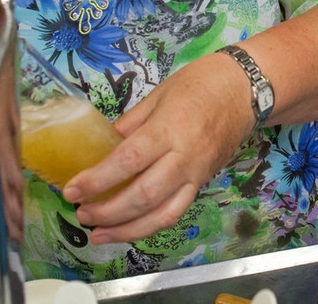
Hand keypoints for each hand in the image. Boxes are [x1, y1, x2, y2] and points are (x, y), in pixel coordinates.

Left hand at [62, 52, 253, 243]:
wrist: (245, 90)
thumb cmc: (200, 84)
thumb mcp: (157, 95)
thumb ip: (129, 125)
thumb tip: (99, 148)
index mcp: (169, 128)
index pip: (128, 161)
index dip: (97, 180)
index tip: (72, 190)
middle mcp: (184, 157)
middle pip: (143, 195)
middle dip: (107, 212)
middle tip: (81, 214)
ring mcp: (197, 174)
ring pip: (161, 214)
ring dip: (126, 230)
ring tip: (98, 234)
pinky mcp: (203, 183)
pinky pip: (176, 212)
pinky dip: (150, 226)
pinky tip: (128, 228)